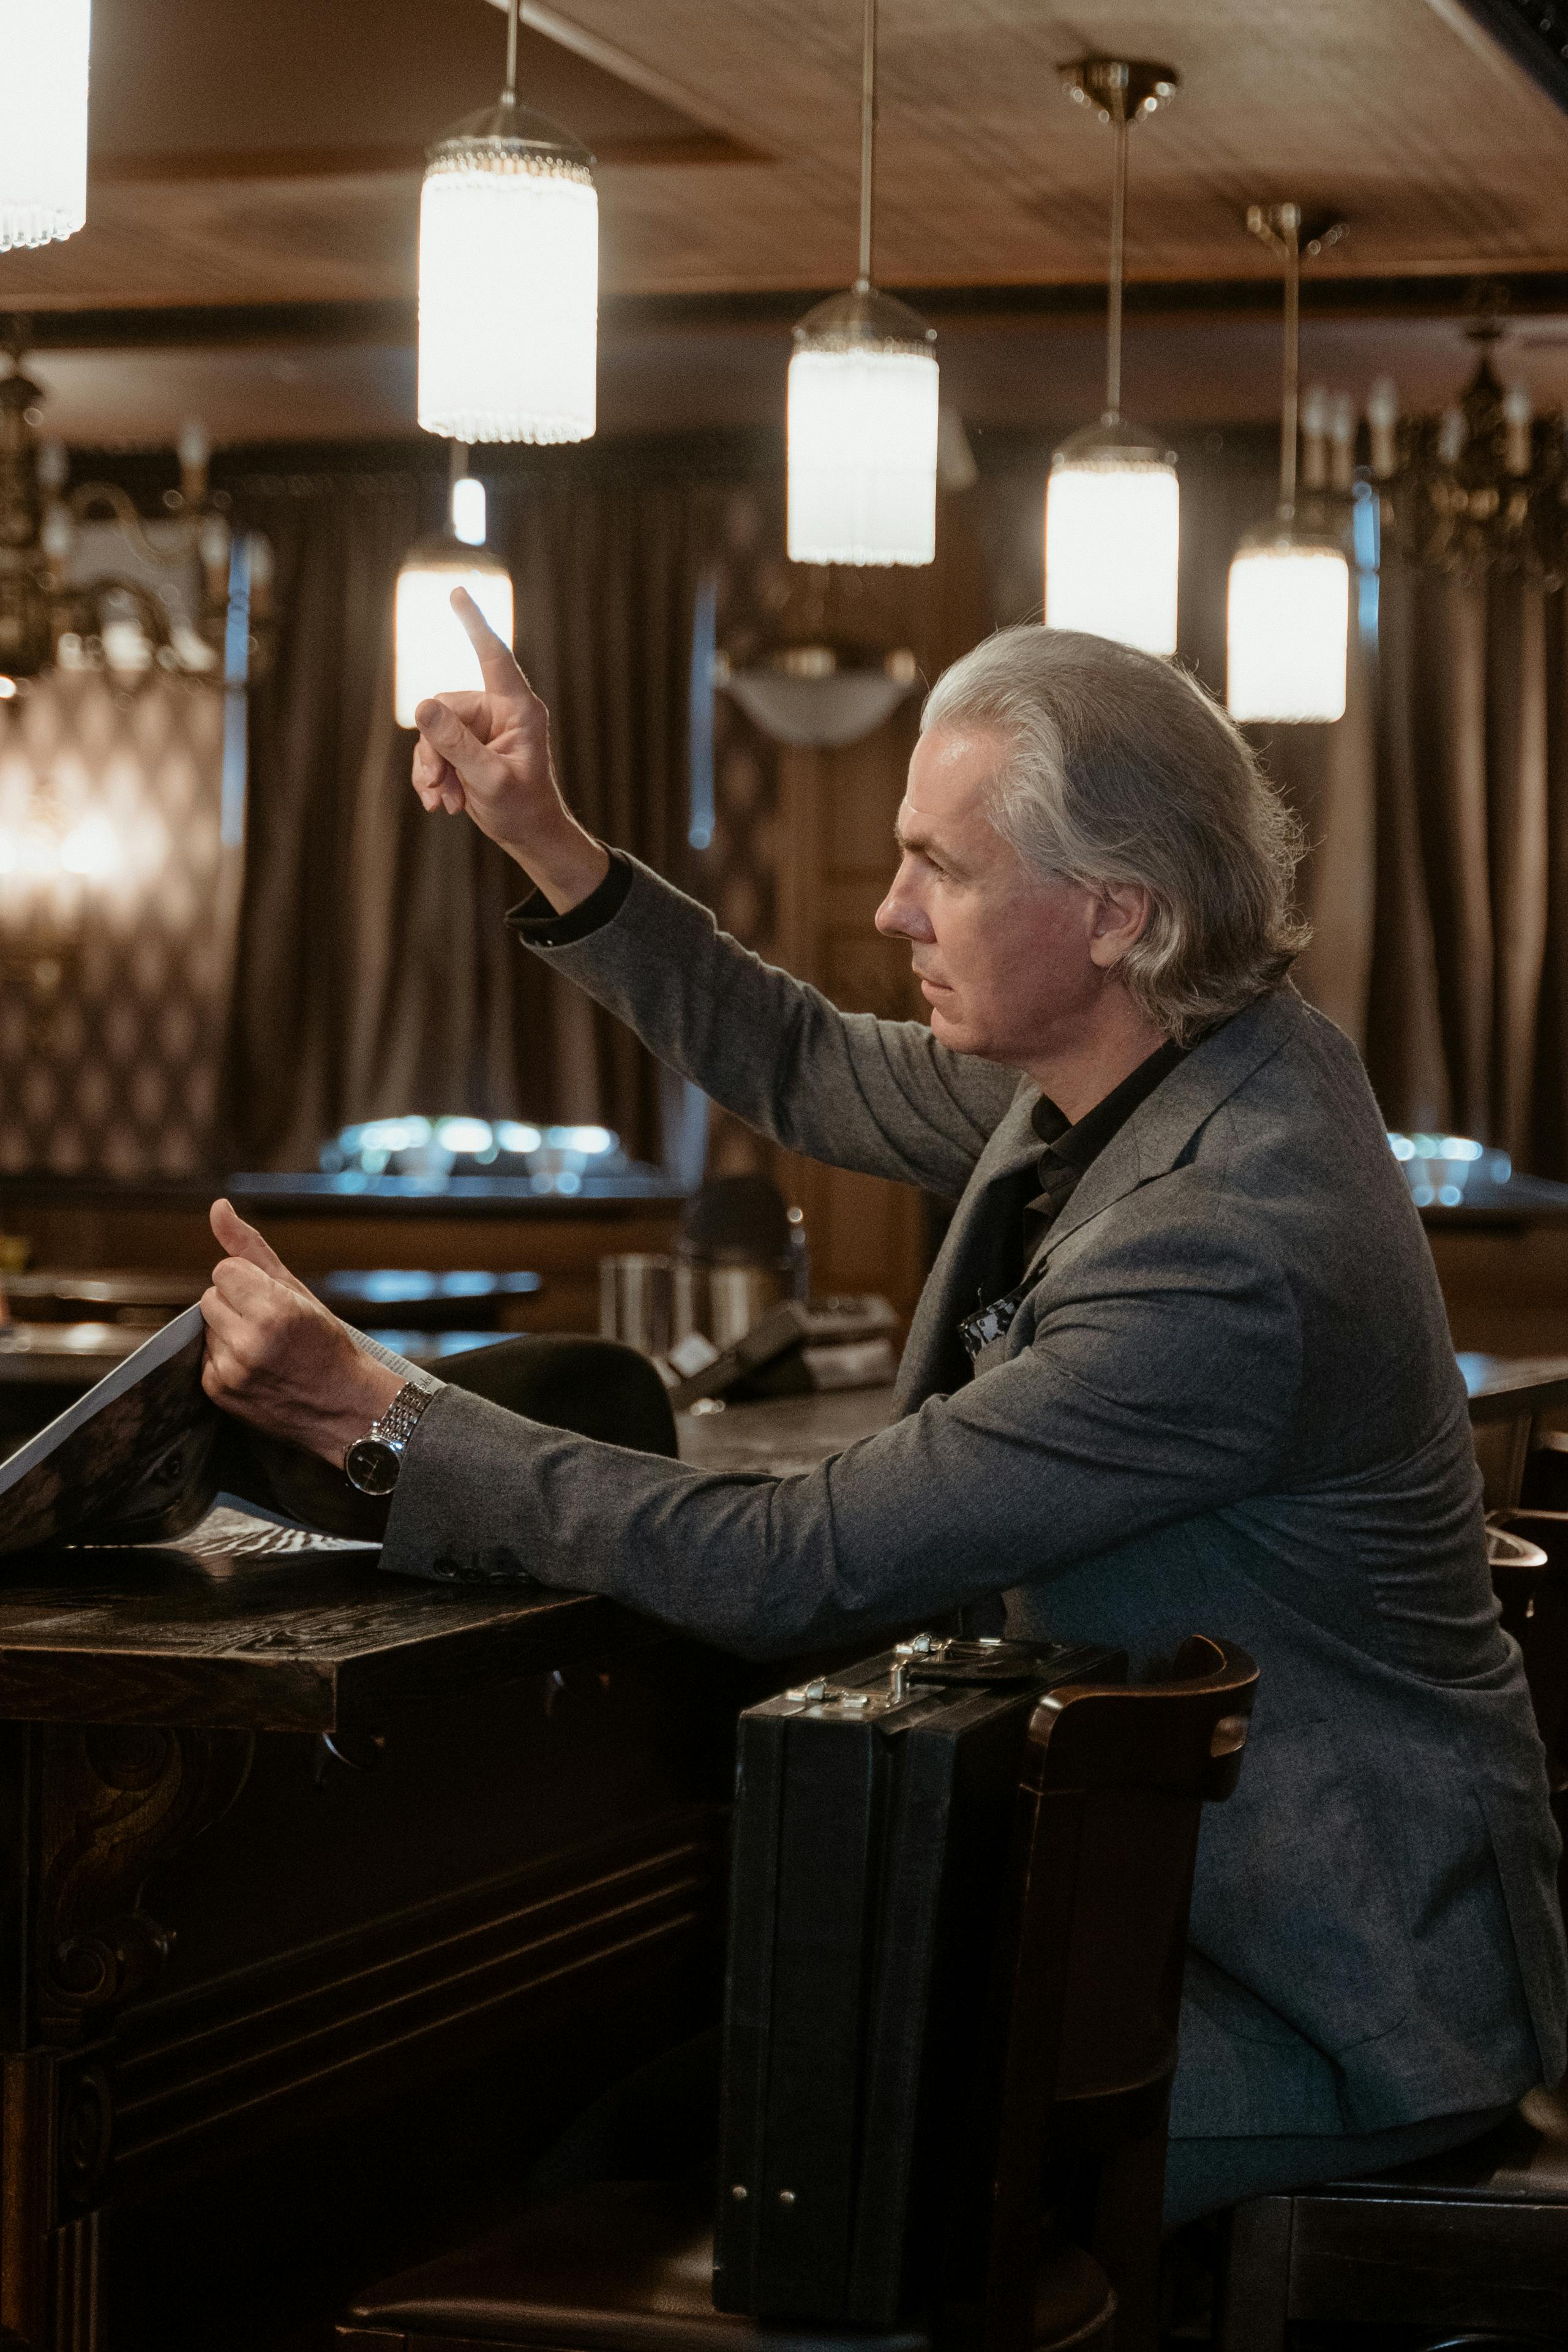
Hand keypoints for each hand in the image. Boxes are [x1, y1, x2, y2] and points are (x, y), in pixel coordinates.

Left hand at [200, 1199, 401, 1465]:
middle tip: (271, 1325)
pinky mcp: (219, 1392)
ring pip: (206, 1326)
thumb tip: (217, 1207)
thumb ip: (250, 1247)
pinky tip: (255, 1366)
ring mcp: (231, 1371)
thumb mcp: (296, 1288)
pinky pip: (205, 1356)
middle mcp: (248, 1343)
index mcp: (273, 1311)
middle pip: (211, 1297)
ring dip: (228, 1330)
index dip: (249, 1281)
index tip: (274, 1300)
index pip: (224, 1270)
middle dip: (236, 1304)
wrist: (345, 1406)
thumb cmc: (325, 1341)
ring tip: (265, 1348)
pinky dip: (224, 1357)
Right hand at [411, 588, 609, 910]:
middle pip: (446, 708)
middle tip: (437, 787)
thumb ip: (456, 744)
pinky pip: (435, 747)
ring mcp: (482, 728)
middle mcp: (500, 712)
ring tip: (441, 802)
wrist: (529, 835)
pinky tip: (440, 803)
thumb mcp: (488, 779)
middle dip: (435, 750)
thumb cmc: (522, 808)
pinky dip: (432, 775)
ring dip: (432, 768)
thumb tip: (422, 705)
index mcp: (519, 709)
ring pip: (434, 731)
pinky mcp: (468, 744)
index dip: (474, 624)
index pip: (493, 656)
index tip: (457, 593)